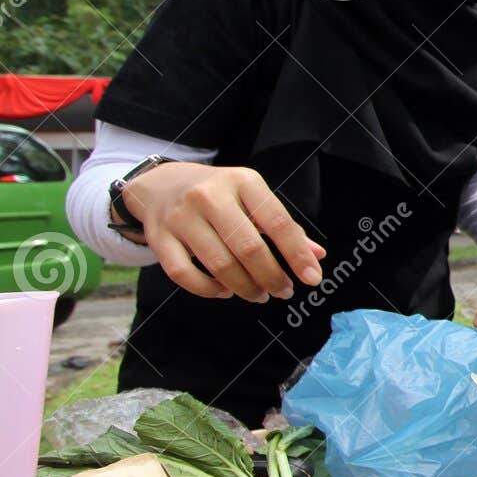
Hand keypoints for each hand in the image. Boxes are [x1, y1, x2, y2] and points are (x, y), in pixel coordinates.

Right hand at [120, 161, 323, 301]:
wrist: (164, 184)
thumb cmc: (221, 195)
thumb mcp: (254, 199)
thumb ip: (285, 227)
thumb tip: (317, 257)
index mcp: (243, 182)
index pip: (278, 222)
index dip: (297, 254)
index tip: (312, 279)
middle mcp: (210, 196)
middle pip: (249, 248)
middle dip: (272, 277)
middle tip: (283, 292)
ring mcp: (181, 216)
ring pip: (220, 265)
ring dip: (246, 288)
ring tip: (259, 294)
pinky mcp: (159, 237)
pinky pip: (185, 275)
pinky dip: (209, 290)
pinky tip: (225, 291)